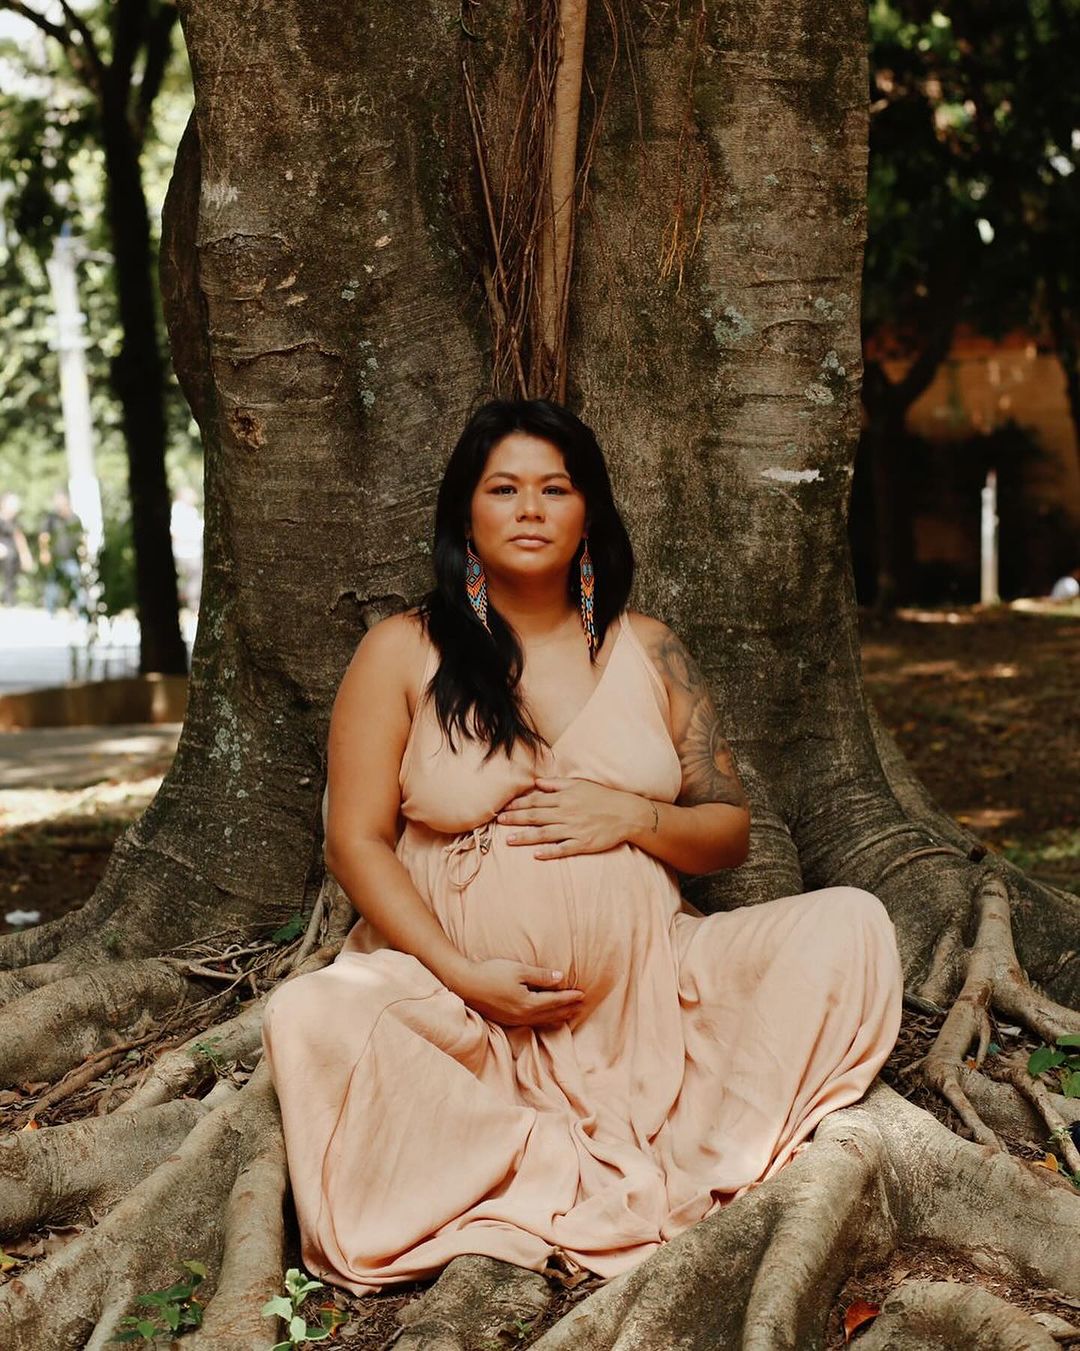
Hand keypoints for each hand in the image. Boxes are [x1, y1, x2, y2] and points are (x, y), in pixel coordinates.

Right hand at [454, 957, 584, 1027]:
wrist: (465, 984)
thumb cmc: (491, 973)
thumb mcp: (518, 970)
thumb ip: (540, 976)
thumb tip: (560, 978)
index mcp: (528, 1003)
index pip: (555, 1001)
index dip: (570, 998)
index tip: (583, 994)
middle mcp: (523, 1015)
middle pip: (551, 1014)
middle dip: (568, 1009)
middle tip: (582, 1006)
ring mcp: (514, 1020)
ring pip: (543, 1021)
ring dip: (558, 1016)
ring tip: (570, 1014)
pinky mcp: (507, 1020)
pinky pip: (532, 1022)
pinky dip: (545, 1020)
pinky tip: (547, 1018)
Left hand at [497, 776, 643, 858]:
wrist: (626, 813)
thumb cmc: (602, 797)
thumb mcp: (579, 784)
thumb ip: (556, 784)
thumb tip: (536, 783)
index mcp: (564, 798)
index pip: (535, 801)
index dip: (517, 804)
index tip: (502, 808)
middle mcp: (566, 813)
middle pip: (536, 816)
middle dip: (515, 819)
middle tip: (498, 821)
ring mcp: (574, 829)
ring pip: (545, 834)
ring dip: (526, 837)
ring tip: (508, 840)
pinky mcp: (583, 843)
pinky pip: (563, 849)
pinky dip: (550, 852)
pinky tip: (536, 855)